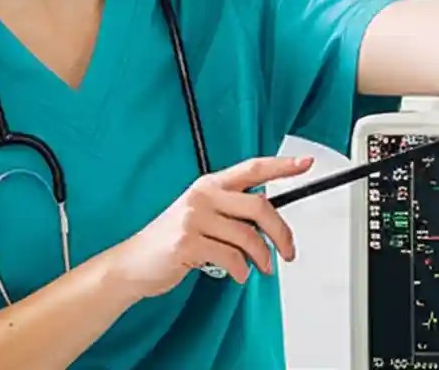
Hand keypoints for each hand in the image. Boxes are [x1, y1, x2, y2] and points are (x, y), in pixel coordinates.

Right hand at [107, 156, 314, 299]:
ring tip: (262, 268)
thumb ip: (232, 211)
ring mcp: (194, 218)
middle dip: (282, 233)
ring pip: (248, 237)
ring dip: (262, 258)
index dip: (282, 166)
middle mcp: (203, 196)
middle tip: (289, 251)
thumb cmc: (172, 240)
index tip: (305, 163)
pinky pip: (231, 257)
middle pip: (260, 207)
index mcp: (210, 184)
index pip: (253, 169)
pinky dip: (241, 270)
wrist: (132, 264)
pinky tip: (238, 274)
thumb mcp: (202, 215)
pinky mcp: (188, 242)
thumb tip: (270, 222)